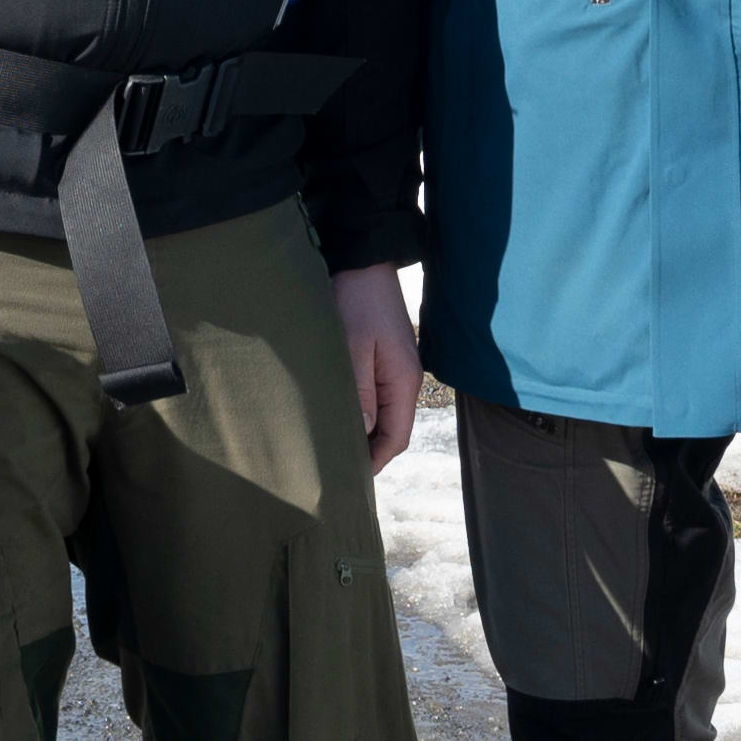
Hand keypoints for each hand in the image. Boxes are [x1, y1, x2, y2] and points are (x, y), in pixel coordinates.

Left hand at [332, 267, 421, 474]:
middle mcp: (405, 380)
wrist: (364, 263)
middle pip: (392, 430)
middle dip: (370, 452)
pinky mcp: (383, 361)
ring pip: (384, 415)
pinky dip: (362, 413)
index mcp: (403, 381)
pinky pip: (377, 398)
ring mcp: (395, 371)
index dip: (376, 460)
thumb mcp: (354, 347)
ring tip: (335, 449)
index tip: (352, 478)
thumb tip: (364, 431)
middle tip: (337, 469)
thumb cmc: (357, 301)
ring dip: (364, 433)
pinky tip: (341, 418)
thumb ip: (360, 390)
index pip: (397, 436)